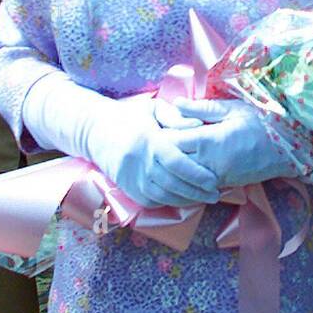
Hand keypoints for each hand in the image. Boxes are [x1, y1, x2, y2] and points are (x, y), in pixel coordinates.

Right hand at [84, 93, 220, 208]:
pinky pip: (152, 201)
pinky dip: (170, 203)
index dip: (197, 174)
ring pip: (164, 196)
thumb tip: (199, 124)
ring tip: (206, 199)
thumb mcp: (153, 109)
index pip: (177, 163)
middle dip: (197, 192)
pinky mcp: (128, 188)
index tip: (214, 180)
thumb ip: (177, 117)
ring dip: (187, 200)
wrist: (95, 131)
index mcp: (150, 141)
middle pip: (174, 183)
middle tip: (216, 194)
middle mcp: (141, 163)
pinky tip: (185, 200)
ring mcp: (133, 178)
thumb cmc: (130, 116)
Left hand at [160, 98, 311, 189]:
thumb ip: (203, 109)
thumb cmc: (263, 123)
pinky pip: (194, 183)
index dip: (162, 132)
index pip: (171, 140)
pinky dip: (186, 176)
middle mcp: (209, 163)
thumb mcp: (234, 109)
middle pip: (171, 161)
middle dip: (163, 150)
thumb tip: (176, 104)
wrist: (289, 149)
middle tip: (161, 137)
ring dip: (173, 165)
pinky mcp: (221, 185)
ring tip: (171, 151)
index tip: (161, 123)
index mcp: (209, 141)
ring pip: (180, 177)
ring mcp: (215, 178)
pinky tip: (186, 164)